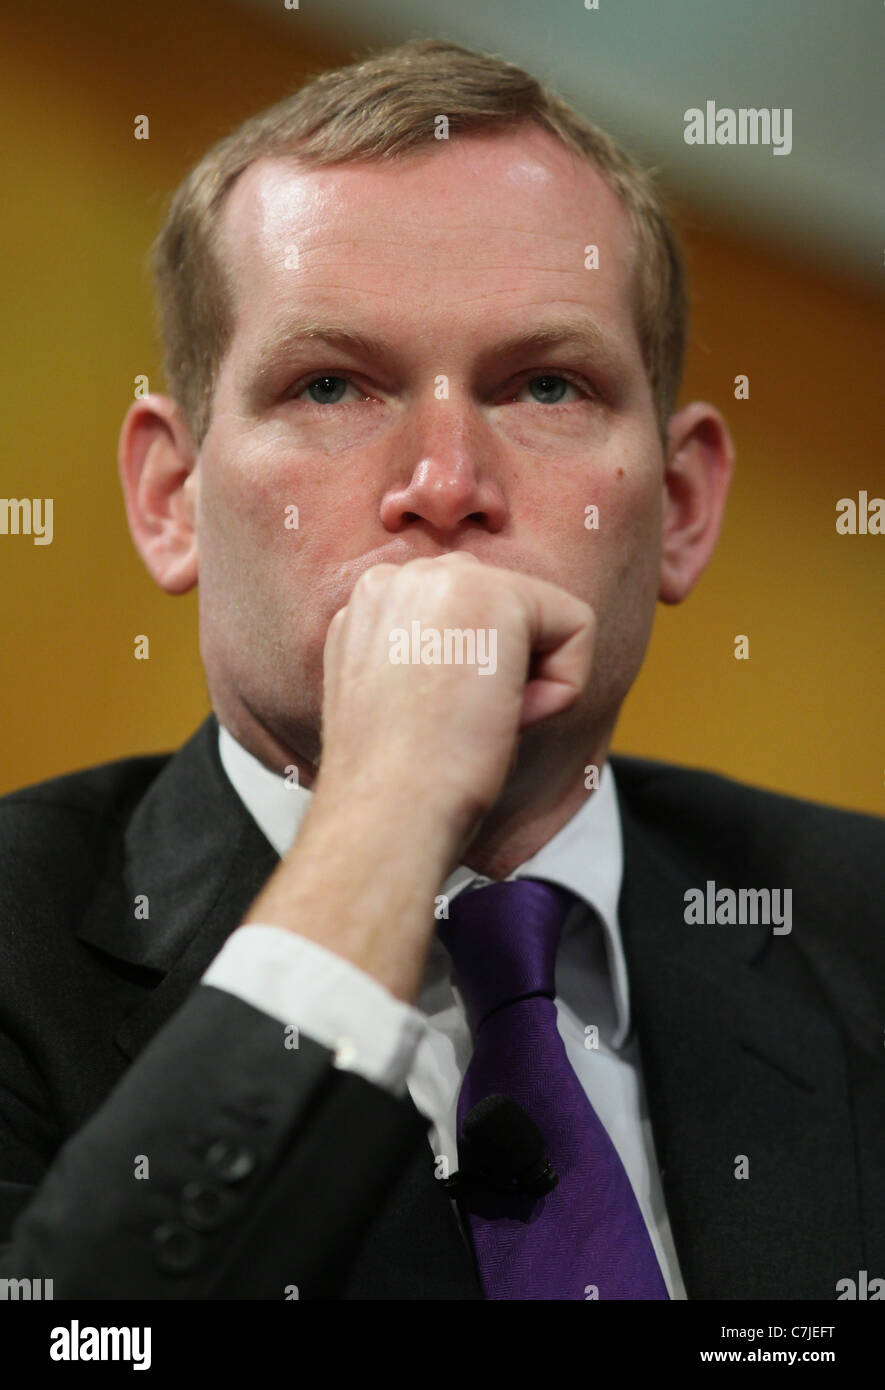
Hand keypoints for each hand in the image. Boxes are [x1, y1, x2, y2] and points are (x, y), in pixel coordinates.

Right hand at [316, 552, 594, 849]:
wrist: (389, 808)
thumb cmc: (396, 780)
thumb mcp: (396, 694)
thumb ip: (424, 651)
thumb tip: (485, 654)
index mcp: (370, 601)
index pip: (464, 614)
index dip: (470, 677)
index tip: (436, 722)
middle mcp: (398, 576)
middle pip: (505, 609)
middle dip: (502, 670)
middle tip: (461, 725)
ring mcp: (442, 576)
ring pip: (542, 617)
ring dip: (530, 679)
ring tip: (481, 720)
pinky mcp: (494, 592)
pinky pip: (577, 626)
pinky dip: (564, 685)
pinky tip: (510, 716)